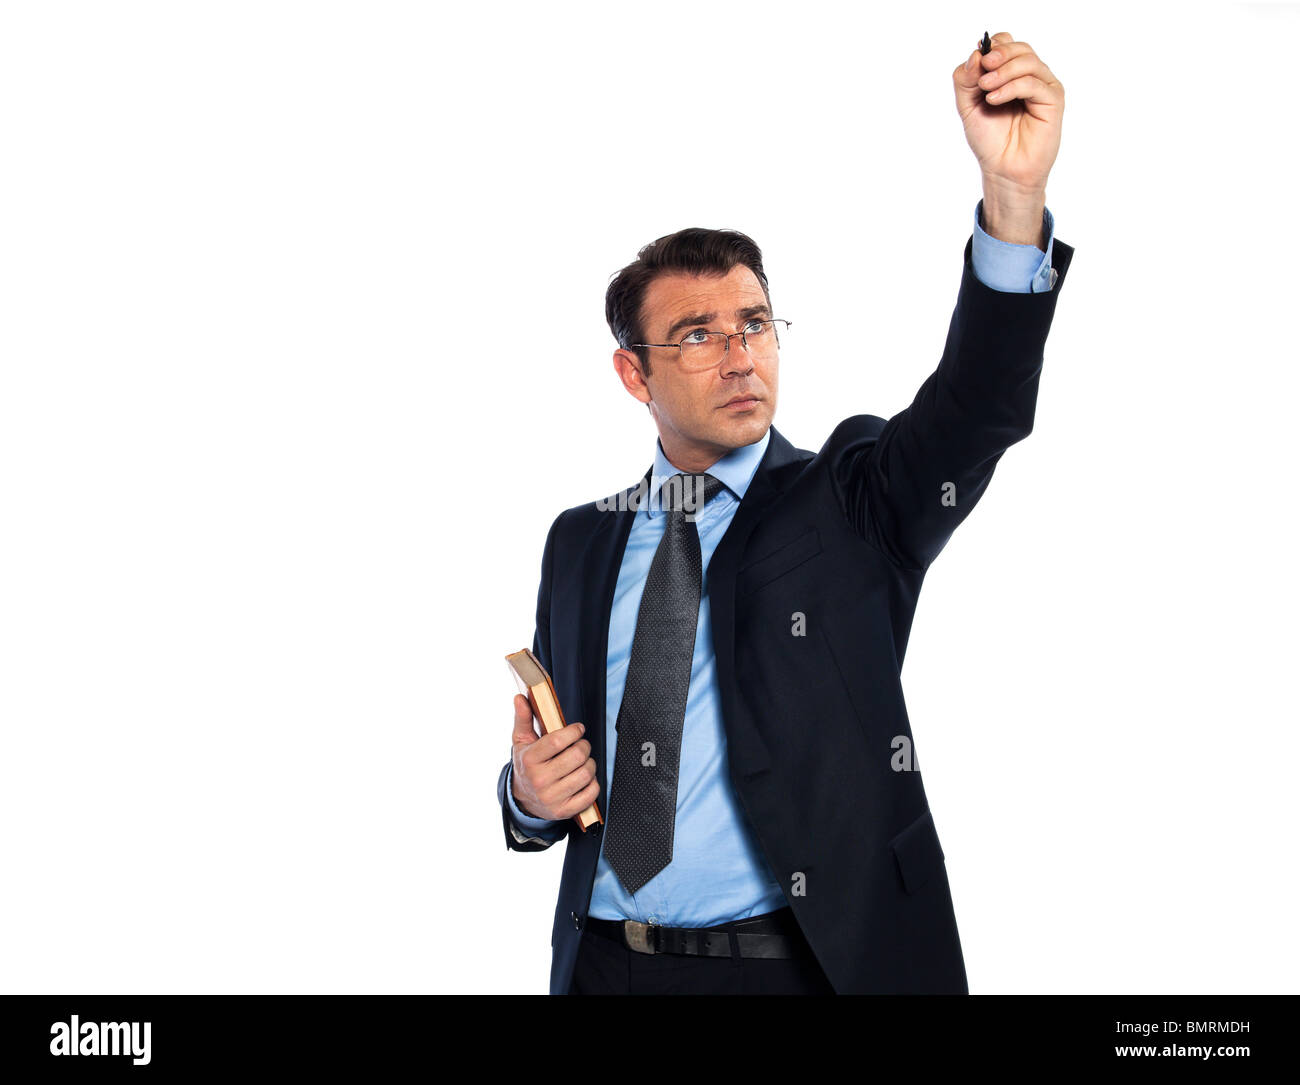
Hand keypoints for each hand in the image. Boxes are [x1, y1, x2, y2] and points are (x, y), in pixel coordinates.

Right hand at [510, 694, 598, 820]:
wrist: (524, 799)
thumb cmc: (527, 765)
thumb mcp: (521, 741)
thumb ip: (523, 718)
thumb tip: (520, 698)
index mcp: (530, 760)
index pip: (558, 741)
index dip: (574, 731)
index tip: (578, 729)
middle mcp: (540, 780)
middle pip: (577, 756)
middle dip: (584, 746)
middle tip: (581, 745)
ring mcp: (552, 797)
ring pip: (587, 773)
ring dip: (590, 764)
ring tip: (582, 762)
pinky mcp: (564, 810)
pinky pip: (591, 793)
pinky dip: (593, 783)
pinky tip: (584, 778)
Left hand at [952, 32, 1063, 244]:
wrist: (1002, 170)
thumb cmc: (989, 140)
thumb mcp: (968, 107)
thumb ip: (966, 81)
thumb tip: (975, 55)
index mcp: (1010, 74)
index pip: (1006, 44)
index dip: (994, 46)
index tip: (979, 59)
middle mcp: (1029, 77)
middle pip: (1019, 48)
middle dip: (999, 55)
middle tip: (983, 68)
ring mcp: (1043, 87)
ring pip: (1028, 62)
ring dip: (1004, 71)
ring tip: (986, 88)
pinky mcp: (1053, 100)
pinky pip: (1034, 83)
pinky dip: (1012, 87)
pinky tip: (995, 99)